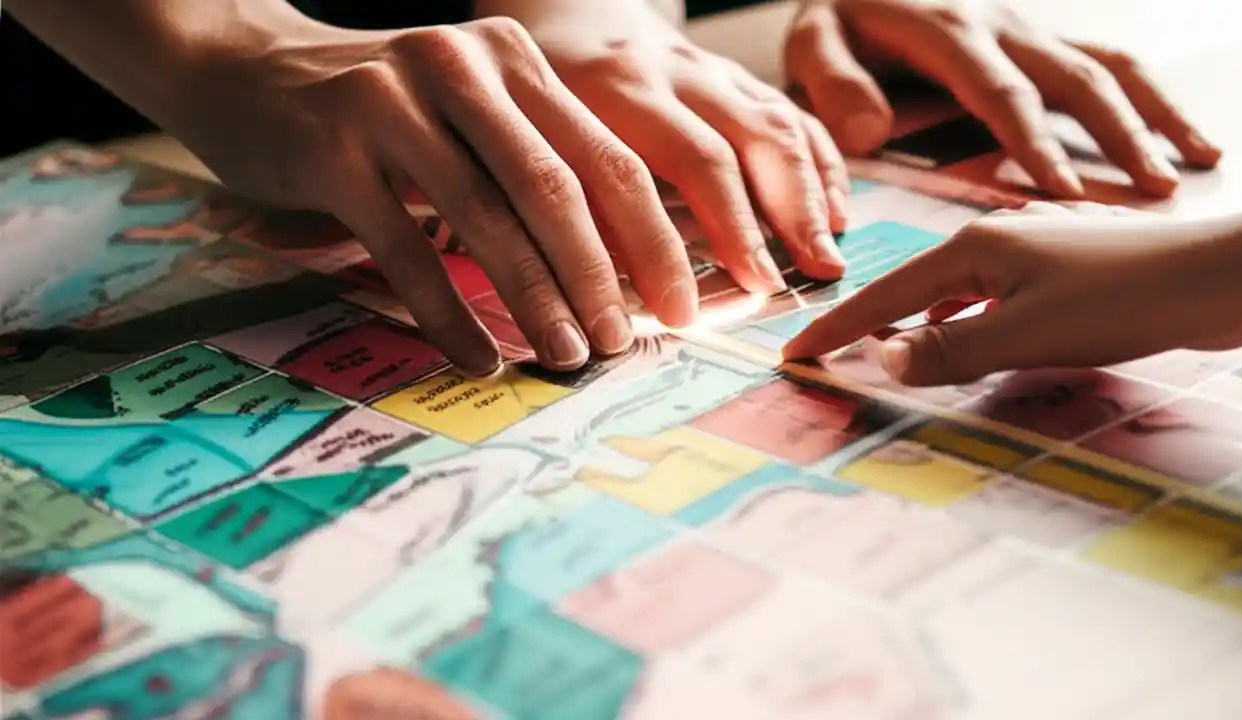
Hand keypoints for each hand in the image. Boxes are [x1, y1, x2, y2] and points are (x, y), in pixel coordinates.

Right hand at [160, 12, 697, 374]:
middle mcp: (463, 67)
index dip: (652, 240)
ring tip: (566, 357)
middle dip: (600, 278)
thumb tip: (616, 275)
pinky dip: (448, 312)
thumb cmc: (377, 112)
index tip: (683, 308)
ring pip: (487, 218)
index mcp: (514, 60)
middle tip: (622, 345)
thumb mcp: (467, 117)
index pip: (606, 157)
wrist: (244, 70)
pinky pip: (406, 247)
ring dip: (535, 300)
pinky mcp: (332, 148)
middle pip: (556, 189)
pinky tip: (478, 356)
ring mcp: (393, 102)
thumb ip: (532, 169)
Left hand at [478, 0, 850, 291]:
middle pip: (752, 139)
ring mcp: (712, 69)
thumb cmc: (535, 97)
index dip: (729, 228)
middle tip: (813, 275)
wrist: (563, 13)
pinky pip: (792, 113)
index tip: (753, 286)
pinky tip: (836, 213)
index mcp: (617, 87)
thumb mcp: (531, 143)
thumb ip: (573, 205)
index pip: (694, 160)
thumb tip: (613, 292)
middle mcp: (674, 71)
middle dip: (789, 213)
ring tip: (829, 256)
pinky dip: (820, 164)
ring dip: (812, 193)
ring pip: (780, 123)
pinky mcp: (735, 75)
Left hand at [783, 0, 1221, 197]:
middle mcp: (1001, 25)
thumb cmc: (839, 19)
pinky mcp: (1040, 38)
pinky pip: (1105, 61)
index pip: (1000, 91)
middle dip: (1117, 134)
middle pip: (1074, 76)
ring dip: (1152, 114)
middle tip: (1150, 189)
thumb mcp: (814, 42)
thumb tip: (869, 134)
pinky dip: (1149, 98)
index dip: (1033, 141)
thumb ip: (835, 85)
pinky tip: (1180, 135)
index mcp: (947, 30)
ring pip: (1105, 66)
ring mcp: (1028, 30)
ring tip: (1192, 163)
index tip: (1061, 190)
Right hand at [783, 202, 1241, 385]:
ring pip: (952, 302)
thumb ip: (950, 350)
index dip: (836, 327)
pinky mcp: (1058, 282)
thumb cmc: (1120, 299)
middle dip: (868, 329)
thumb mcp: (1024, 334)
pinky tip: (967, 355)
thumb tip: (882, 363)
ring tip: (883, 367)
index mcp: (973, 249)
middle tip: (827, 364)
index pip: (884, 295)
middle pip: (911, 293)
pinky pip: (988, 309)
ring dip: (918, 335)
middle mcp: (993, 245)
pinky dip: (964, 334)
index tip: (793, 354)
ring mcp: (1027, 261)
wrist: (1216, 278)